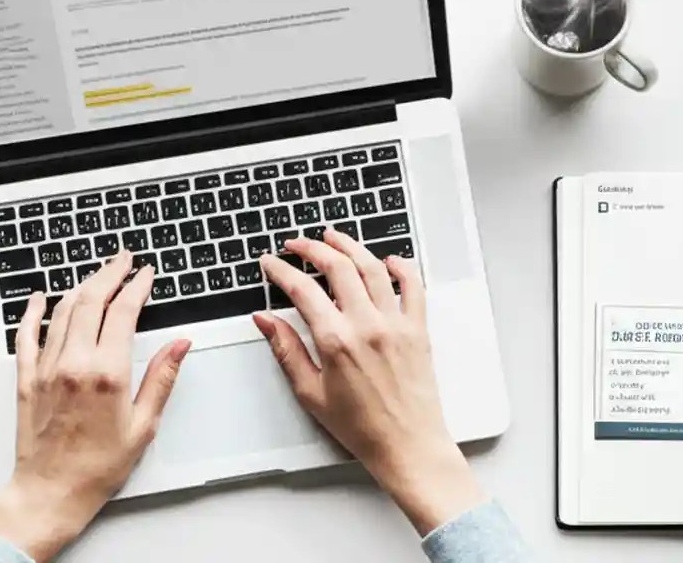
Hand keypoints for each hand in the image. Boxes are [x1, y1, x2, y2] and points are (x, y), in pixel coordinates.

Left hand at [0, 251, 190, 561]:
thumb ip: (162, 378)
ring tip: (98, 274)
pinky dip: (34, 311)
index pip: (123, 312)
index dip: (137, 286)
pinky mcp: (27, 379)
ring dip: (82, 286)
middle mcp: (74, 364)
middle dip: (110, 273)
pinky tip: (40, 297)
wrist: (50, 493)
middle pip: (91, 300)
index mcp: (107, 373)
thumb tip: (180, 344)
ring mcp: (47, 368)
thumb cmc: (98, 468)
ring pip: (63, 311)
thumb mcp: (144, 425)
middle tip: (123, 259)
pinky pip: (27, 335)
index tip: (146, 274)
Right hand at [254, 231, 485, 535]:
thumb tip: (264, 320)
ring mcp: (396, 324)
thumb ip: (286, 350)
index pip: (302, 290)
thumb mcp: (310, 393)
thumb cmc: (360, 427)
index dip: (282, 270)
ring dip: (351, 246)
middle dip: (313, 248)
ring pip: (373, 267)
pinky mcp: (418, 329)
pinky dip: (401, 267)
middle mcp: (367, 325)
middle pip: (338, 267)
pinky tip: (388, 260)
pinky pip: (413, 286)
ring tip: (333, 237)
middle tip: (298, 244)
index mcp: (336, 341)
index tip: (272, 263)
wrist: (407, 445)